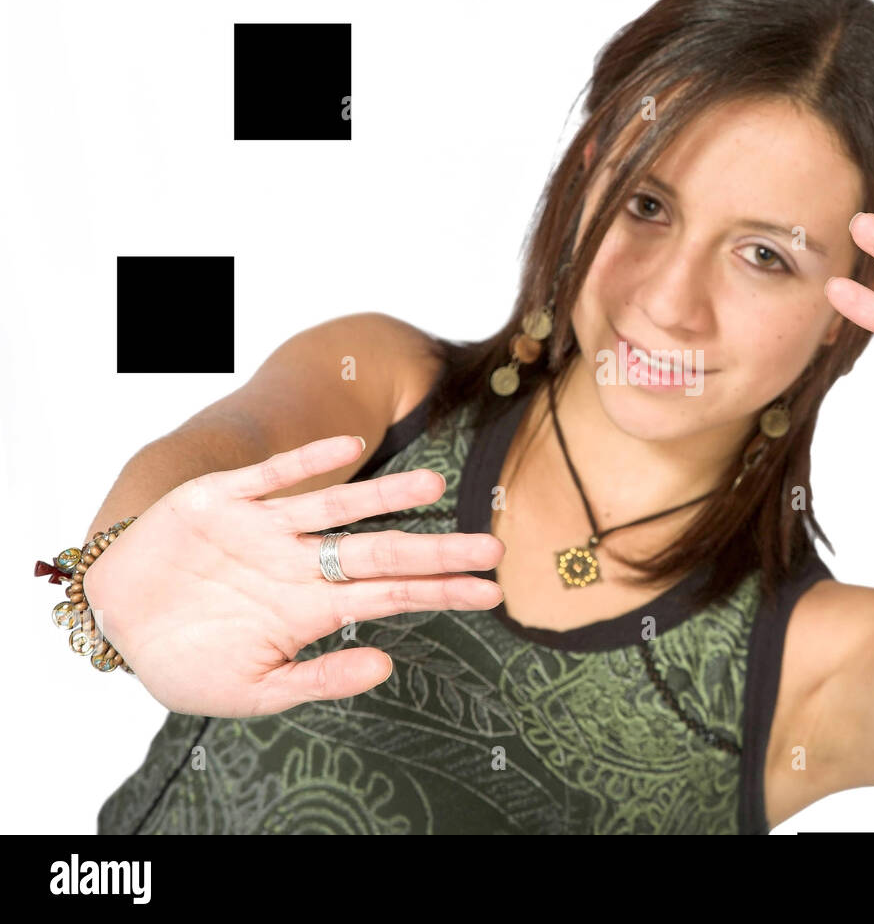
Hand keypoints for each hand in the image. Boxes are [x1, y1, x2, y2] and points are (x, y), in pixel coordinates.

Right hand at [81, 435, 504, 716]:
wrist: (115, 624)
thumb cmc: (187, 661)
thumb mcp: (254, 692)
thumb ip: (320, 681)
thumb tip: (386, 667)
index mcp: (312, 608)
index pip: (391, 594)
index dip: (441, 591)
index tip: (491, 593)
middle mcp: (300, 563)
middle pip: (380, 550)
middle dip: (437, 549)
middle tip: (493, 548)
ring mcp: (266, 530)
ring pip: (337, 506)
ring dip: (384, 494)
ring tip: (435, 482)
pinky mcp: (224, 501)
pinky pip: (271, 477)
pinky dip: (306, 463)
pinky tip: (347, 448)